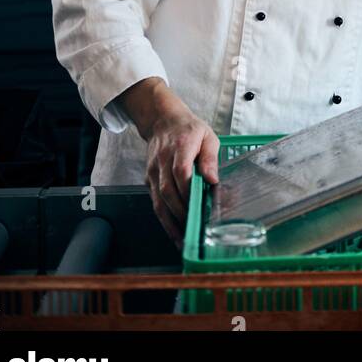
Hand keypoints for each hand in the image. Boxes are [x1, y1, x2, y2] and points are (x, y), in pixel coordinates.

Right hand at [128, 84, 218, 247]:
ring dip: (171, 222)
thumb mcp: (207, 136)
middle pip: (168, 190)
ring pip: (159, 200)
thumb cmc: (189, 129)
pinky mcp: (149, 179)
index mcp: (180, 146)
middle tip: (194, 230)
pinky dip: (164, 219)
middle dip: (181, 213)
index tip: (199, 207)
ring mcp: (153, 171)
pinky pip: (155, 202)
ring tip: (183, 240)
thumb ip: (211, 157)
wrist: (162, 120)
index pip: (181, 171)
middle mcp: (163, 160)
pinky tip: (174, 232)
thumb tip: (213, 180)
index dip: (189, 191)